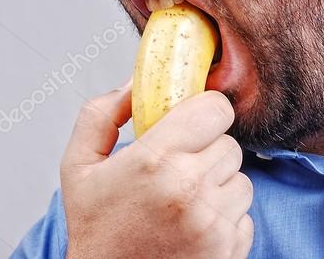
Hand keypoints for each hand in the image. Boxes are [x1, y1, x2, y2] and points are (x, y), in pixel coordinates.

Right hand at [60, 81, 253, 257]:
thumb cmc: (96, 229)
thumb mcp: (78, 167)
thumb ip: (101, 115)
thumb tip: (134, 82)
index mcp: (154, 160)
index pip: (215, 109)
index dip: (205, 112)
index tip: (192, 123)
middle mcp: (188, 189)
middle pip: (230, 143)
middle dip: (208, 151)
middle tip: (180, 168)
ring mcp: (212, 223)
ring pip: (242, 179)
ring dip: (219, 185)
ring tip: (185, 200)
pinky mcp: (228, 249)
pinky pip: (245, 215)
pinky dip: (225, 218)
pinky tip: (194, 226)